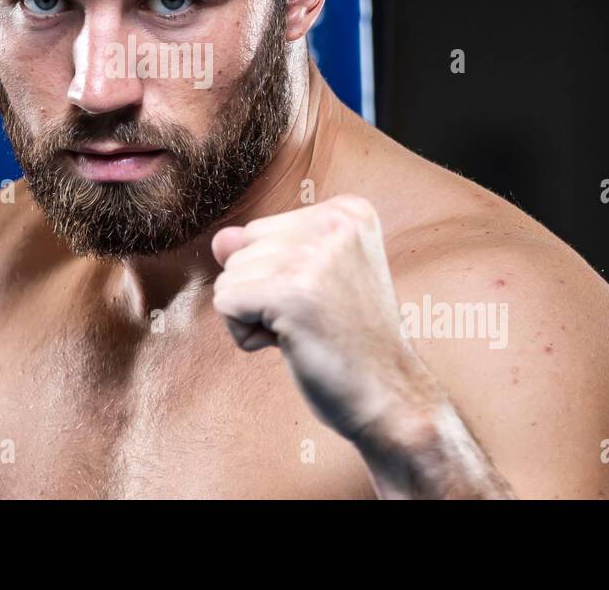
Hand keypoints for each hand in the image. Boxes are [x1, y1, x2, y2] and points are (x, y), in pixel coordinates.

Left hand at [210, 195, 415, 440]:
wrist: (390, 397)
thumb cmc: (350, 342)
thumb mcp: (313, 280)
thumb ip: (265, 251)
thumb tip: (218, 239)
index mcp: (347, 211)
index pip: (261, 231)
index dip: (277, 276)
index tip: (324, 300)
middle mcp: (333, 222)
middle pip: (242, 250)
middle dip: (261, 294)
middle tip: (314, 320)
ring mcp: (313, 255)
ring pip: (229, 277)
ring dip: (254, 317)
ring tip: (306, 332)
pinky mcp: (290, 290)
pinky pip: (225, 303)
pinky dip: (246, 335)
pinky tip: (290, 344)